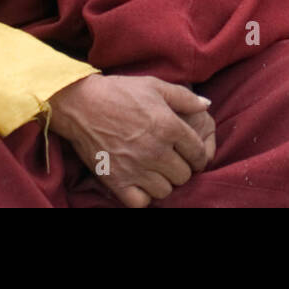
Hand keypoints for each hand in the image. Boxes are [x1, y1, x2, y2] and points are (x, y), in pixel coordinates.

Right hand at [46, 73, 213, 207]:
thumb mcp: (155, 86)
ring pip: (165, 190)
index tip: (191, 154)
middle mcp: (155, 150)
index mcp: (169, 126)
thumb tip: (206, 105)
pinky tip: (140, 182)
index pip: (198, 153)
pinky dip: (143, 196)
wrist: (81, 104)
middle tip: (171, 160)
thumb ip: (184, 97)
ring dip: (163, 182)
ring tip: (155, 170)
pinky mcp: (116, 181)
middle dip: (181, 168)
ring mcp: (136, 168)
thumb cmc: (120, 92)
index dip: (198, 155)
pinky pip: (141, 202)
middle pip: (184, 175)